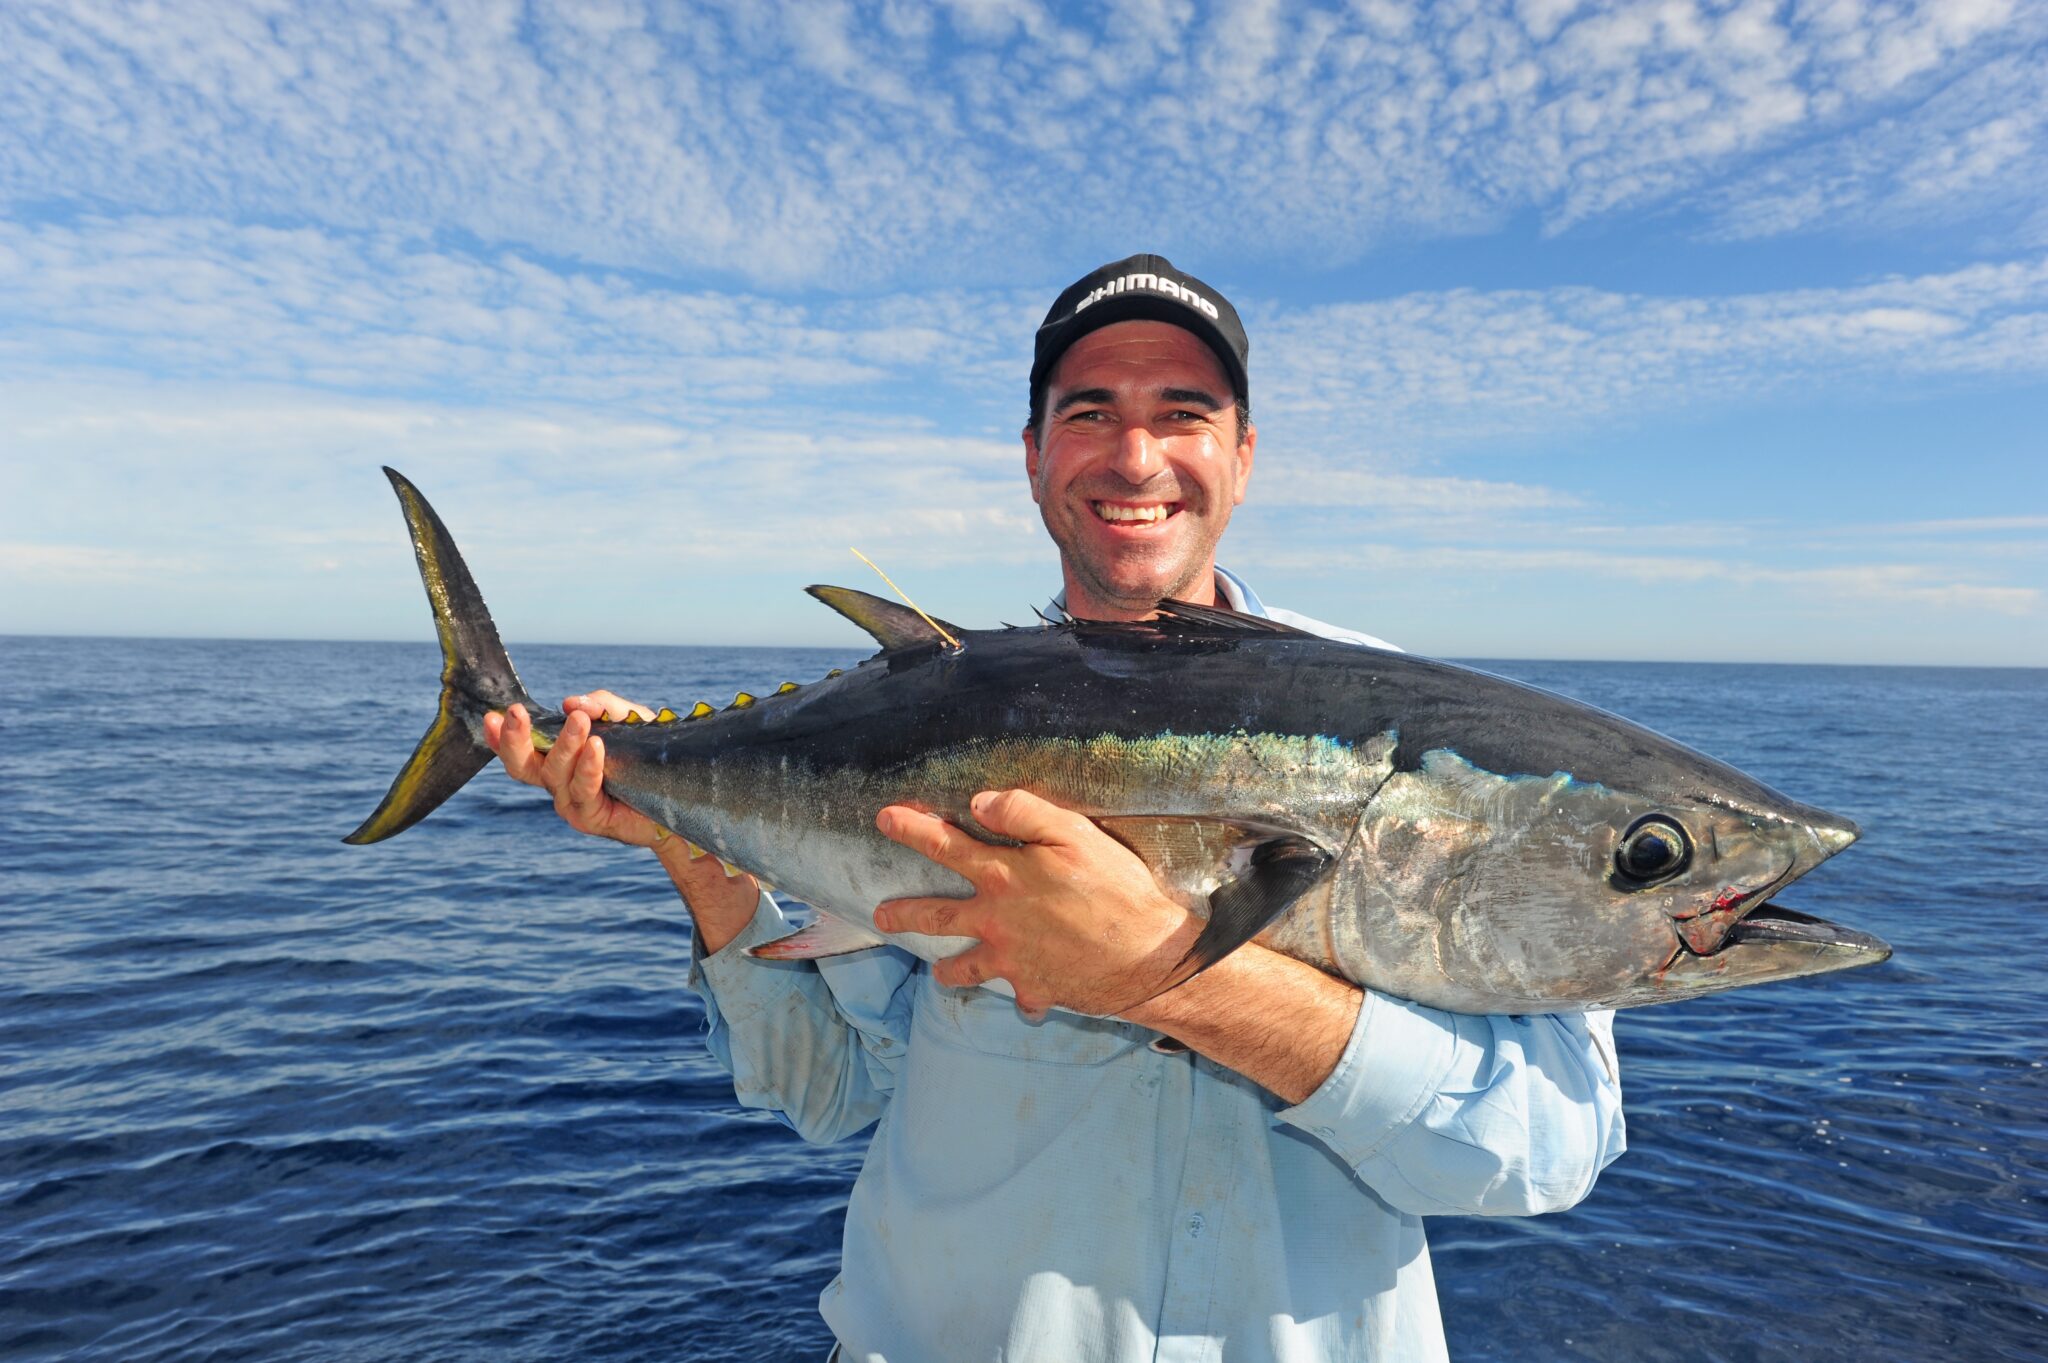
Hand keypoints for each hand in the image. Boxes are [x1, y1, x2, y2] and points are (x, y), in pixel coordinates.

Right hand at [485, 691, 662, 846]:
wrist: (682, 797)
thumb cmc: (650, 757)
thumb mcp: (630, 721)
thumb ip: (603, 707)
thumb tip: (573, 702)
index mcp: (559, 758)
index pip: (521, 748)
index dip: (500, 737)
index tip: (492, 716)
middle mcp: (558, 782)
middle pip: (522, 766)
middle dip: (514, 740)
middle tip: (516, 713)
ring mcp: (572, 802)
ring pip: (555, 774)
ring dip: (565, 745)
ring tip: (580, 722)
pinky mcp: (591, 818)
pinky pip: (583, 790)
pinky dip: (589, 767)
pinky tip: (597, 747)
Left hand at [872, 788, 1200, 1017]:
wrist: (1148, 958)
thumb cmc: (1116, 889)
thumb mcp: (1076, 834)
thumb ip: (1025, 812)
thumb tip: (979, 802)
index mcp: (1004, 877)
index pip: (945, 847)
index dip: (912, 829)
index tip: (884, 819)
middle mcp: (997, 922)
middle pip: (937, 917)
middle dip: (904, 915)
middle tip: (880, 916)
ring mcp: (1012, 962)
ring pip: (964, 968)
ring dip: (948, 969)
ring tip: (940, 971)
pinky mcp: (1035, 989)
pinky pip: (1019, 997)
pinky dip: (1020, 997)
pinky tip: (1023, 998)